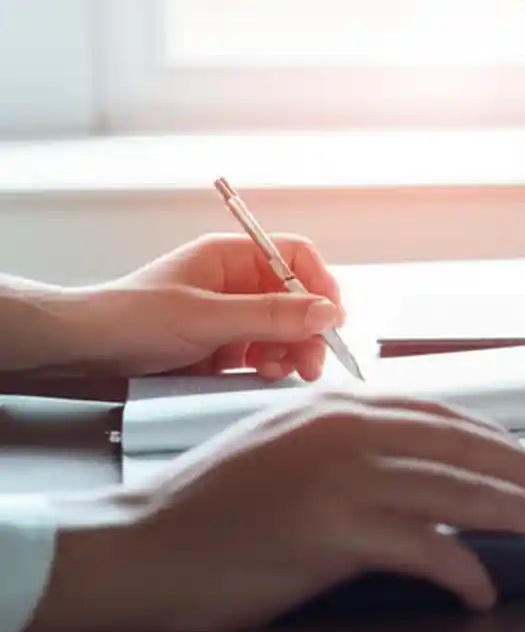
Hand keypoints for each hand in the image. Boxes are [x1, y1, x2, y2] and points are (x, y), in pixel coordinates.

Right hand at [21, 390, 524, 631]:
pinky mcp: (336, 531)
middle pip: (459, 447)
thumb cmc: (206, 505)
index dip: (491, 438)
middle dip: (518, 472)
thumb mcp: (281, 444)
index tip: (522, 458)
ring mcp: (344, 478)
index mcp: (335, 406)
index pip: (437, 414)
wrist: (140, 544)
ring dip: (511, 512)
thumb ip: (343, 442)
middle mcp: (347, 431)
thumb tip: (407, 462)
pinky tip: (480, 589)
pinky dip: (463, 570)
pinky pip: (425, 548)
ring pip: (456, 491)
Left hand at [70, 233, 345, 380]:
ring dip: (292, 350)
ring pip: (284, 329)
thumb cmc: (133, 319)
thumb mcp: (208, 317)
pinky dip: (270, 364)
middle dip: (308, 330)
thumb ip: (270, 316)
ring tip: (281, 371)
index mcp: (232, 257)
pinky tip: (261, 375)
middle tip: (312, 362)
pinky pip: (264, 351)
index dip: (319, 285)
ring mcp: (230, 314)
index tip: (331, 319)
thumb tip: (328, 313)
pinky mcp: (223, 345)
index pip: (296, 257)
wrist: (86, 350)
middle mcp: (236, 282)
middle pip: (296, 299)